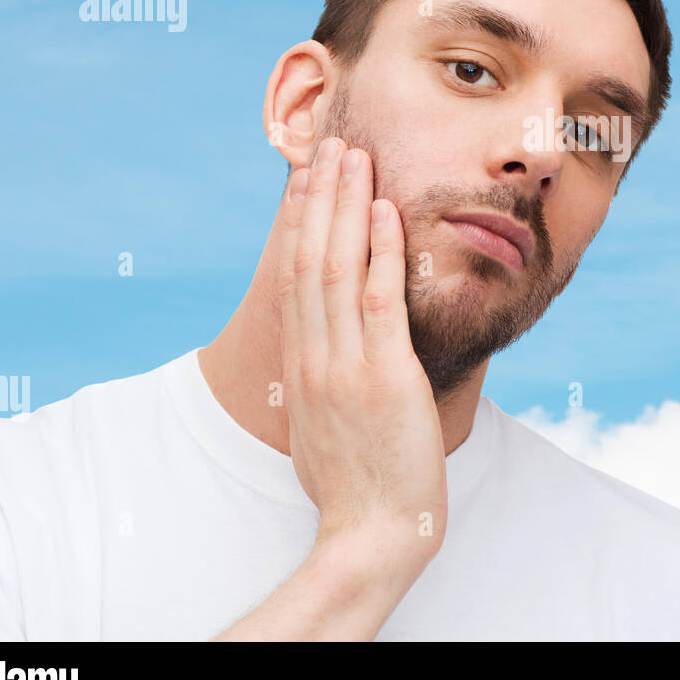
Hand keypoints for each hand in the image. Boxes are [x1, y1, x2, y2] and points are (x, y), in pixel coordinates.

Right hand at [277, 136, 447, 571]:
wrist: (373, 534)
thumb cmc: (357, 485)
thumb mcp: (322, 426)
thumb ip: (321, 383)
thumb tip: (323, 359)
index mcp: (300, 366)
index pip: (293, 277)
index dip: (298, 222)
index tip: (305, 180)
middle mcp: (314, 357)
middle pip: (309, 259)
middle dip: (319, 197)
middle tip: (330, 145)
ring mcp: (345, 364)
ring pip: (337, 267)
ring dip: (345, 206)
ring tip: (353, 156)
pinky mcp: (384, 376)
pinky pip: (378, 300)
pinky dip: (381, 250)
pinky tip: (386, 210)